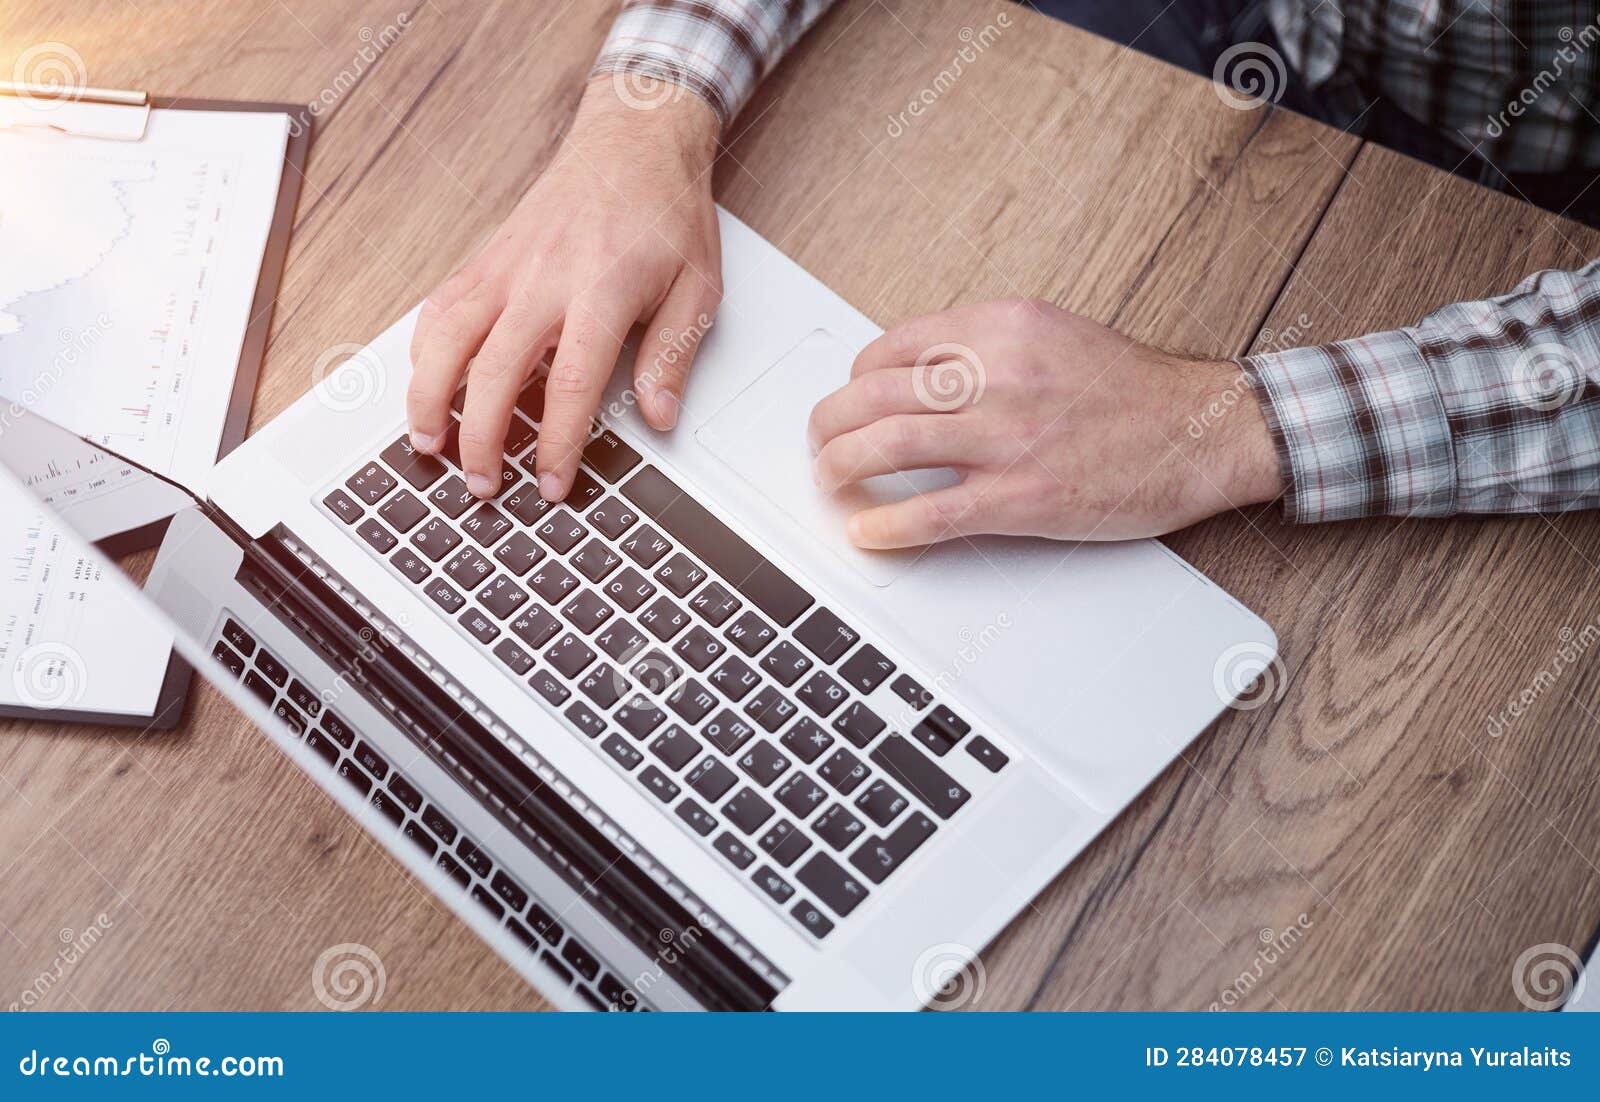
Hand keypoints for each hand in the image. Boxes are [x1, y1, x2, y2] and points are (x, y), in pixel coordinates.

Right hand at [407, 75, 722, 500]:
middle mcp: (542, 279)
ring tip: (430, 444)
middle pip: (493, 371)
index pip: (571, 384)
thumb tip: (658, 416)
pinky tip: (426, 385)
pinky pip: (440, 308)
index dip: (558, 443)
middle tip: (483, 483)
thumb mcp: (698, 287)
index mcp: (600, 291)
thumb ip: (673, 354)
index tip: (552, 483)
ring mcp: (505, 266)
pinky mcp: (486, 257)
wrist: (633, 140)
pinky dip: (424, 351)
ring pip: (446, 338)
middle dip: (481, 437)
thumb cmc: (665, 211)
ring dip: (430, 397)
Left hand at [807, 299, 1282, 546]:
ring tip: (830, 481)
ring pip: (887, 446)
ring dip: (841, 467)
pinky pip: (931, 512)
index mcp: (1003, 327)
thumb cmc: (1131, 390)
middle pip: (874, 394)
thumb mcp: (1053, 334)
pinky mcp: (1023, 496)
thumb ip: (986, 346)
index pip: (893, 346)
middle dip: (830, 422)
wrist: (1200, 432)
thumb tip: (917, 371)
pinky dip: (885, 524)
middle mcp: (1000, 374)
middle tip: (820, 442)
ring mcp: (1009, 437)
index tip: (850, 399)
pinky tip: (866, 531)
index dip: (856, 378)